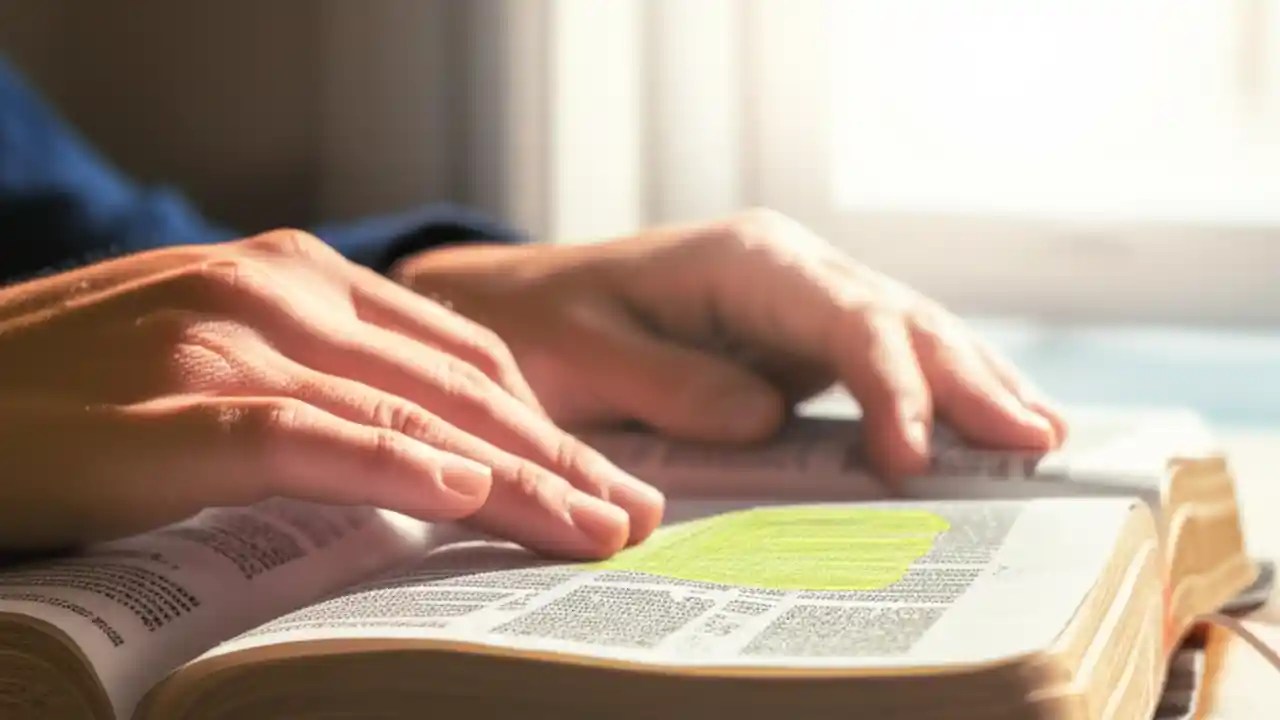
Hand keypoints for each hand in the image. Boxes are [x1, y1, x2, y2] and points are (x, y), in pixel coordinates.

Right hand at [0, 230, 660, 557]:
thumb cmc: (87, 385)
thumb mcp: (227, 354)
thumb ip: (326, 377)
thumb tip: (435, 447)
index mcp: (302, 274)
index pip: (464, 353)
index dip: (545, 423)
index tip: (605, 481)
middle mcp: (279, 291)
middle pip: (460, 386)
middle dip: (558, 459)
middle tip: (632, 517)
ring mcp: (226, 343)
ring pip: (407, 415)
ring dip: (515, 479)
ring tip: (592, 530)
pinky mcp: (171, 410)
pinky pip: (302, 438)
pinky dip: (390, 465)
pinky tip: (464, 495)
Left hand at [394, 209, 1067, 478]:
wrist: (523, 308)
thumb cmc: (545, 326)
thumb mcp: (586, 357)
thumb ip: (671, 385)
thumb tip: (768, 418)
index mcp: (746, 260)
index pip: (843, 317)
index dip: (888, 385)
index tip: (913, 456)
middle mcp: (790, 272)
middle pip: (898, 318)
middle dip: (966, 379)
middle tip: (1034, 441)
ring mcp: (801, 305)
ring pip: (906, 336)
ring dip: (972, 383)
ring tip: (1040, 435)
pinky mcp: (799, 342)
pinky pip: (881, 364)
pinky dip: (936, 394)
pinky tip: (985, 423)